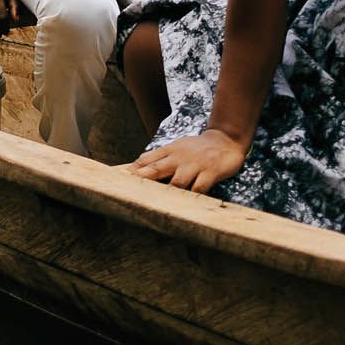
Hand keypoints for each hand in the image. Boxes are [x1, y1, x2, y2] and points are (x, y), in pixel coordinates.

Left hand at [128, 128, 249, 193]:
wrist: (225, 139)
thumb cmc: (196, 148)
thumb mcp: (176, 148)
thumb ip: (158, 158)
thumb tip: (135, 168)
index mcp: (169, 151)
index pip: (146, 160)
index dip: (132, 170)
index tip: (118, 179)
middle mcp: (179, 158)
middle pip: (156, 169)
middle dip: (142, 181)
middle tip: (128, 191)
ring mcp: (195, 165)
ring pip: (177, 182)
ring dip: (168, 193)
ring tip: (156, 205)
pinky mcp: (211, 172)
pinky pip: (199, 187)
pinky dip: (192, 197)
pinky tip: (186, 205)